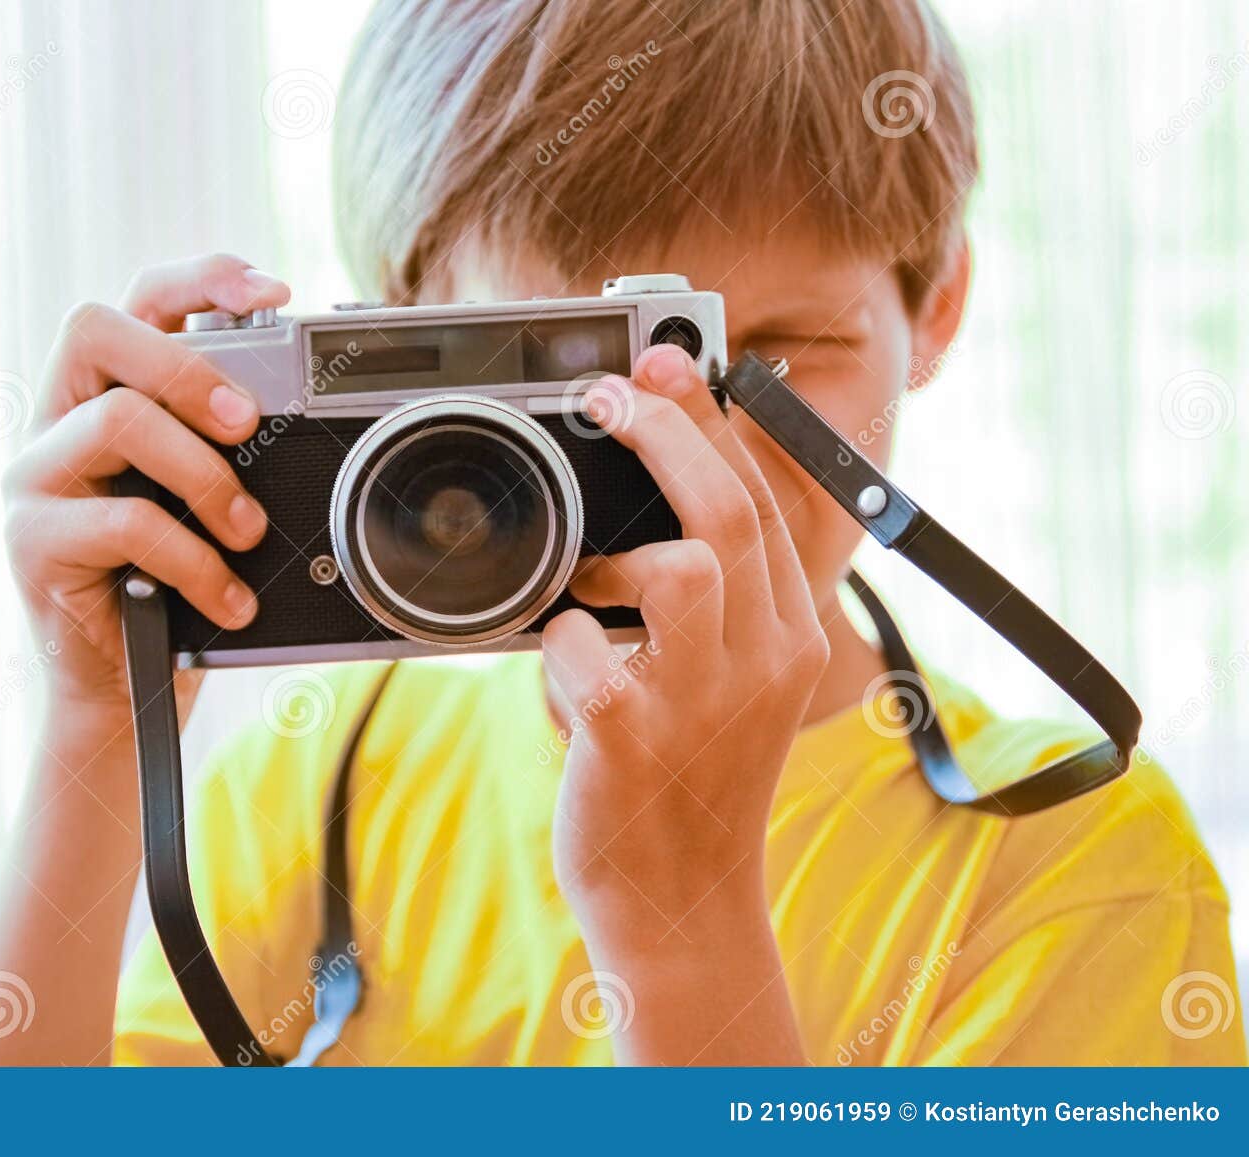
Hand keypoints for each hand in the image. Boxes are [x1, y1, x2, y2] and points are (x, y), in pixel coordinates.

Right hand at [2, 254, 288, 711]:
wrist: (124, 690)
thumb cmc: (176, 588)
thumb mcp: (209, 505)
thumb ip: (230, 449)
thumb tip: (309, 408)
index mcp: (102, 396)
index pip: (136, 301)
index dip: (199, 278)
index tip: (272, 291)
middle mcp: (55, 422)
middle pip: (96, 329)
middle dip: (188, 366)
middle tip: (250, 423)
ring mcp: (34, 478)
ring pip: (117, 420)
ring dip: (204, 475)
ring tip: (248, 531)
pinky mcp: (32, 540)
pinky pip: (126, 521)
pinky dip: (195, 561)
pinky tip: (230, 599)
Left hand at [543, 343, 830, 951]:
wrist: (684, 908)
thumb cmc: (692, 786)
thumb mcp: (733, 689)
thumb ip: (714, 608)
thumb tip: (654, 519)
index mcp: (789, 641)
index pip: (766, 505)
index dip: (712, 425)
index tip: (667, 367)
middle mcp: (762, 663)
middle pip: (730, 513)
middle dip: (668, 430)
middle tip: (612, 392)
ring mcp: (701, 702)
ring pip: (679, 569)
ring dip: (613, 556)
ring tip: (587, 586)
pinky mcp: (632, 739)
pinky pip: (581, 649)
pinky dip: (556, 638)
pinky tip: (558, 661)